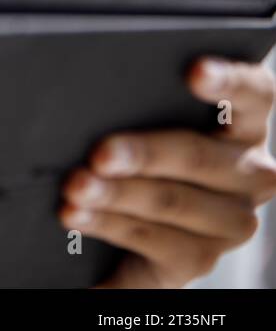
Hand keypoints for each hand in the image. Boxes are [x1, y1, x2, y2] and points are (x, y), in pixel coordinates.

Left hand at [58, 56, 275, 287]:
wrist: (126, 227)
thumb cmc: (133, 150)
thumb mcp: (141, 121)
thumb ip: (138, 101)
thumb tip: (89, 90)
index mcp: (244, 124)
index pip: (254, 93)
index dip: (228, 82)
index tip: (194, 71)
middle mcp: (250, 172)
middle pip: (198, 155)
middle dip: (143, 153)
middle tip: (99, 153)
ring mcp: (230, 221)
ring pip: (171, 201)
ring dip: (116, 194)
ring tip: (76, 187)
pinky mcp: (199, 259)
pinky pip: (153, 240)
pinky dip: (107, 224)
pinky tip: (76, 215)